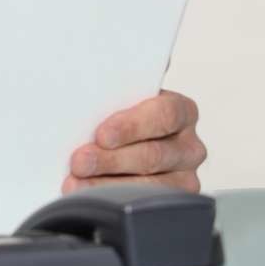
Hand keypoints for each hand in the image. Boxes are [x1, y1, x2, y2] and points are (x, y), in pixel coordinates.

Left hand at [64, 89, 206, 193]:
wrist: (119, 143)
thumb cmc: (116, 115)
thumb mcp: (119, 94)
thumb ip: (124, 79)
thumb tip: (142, 60)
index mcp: (180, 110)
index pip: (164, 115)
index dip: (131, 125)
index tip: (101, 134)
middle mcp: (188, 144)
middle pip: (153, 155)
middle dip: (111, 159)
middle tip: (80, 161)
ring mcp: (184, 176)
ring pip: (149, 184)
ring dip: (106, 184)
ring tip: (75, 182)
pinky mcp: (172, 202)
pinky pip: (145, 206)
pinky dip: (111, 200)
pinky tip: (86, 195)